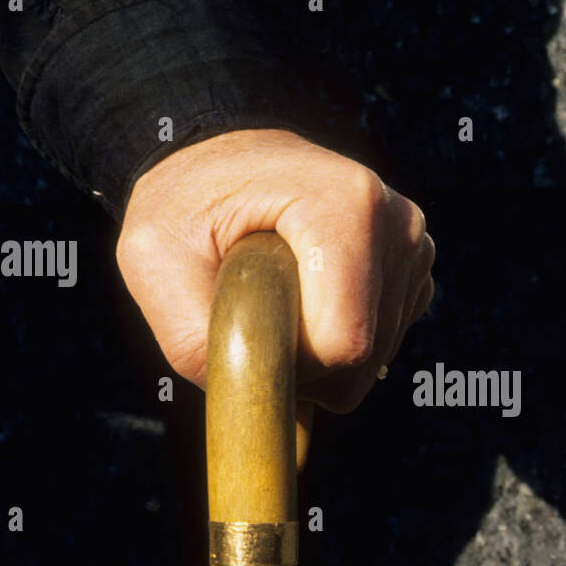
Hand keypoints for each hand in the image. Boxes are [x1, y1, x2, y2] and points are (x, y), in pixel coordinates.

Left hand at [116, 128, 434, 412]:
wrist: (217, 161)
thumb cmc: (182, 205)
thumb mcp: (151, 261)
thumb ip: (193, 341)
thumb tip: (260, 404)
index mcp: (345, 207)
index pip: (342, 345)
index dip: (287, 363)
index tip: (248, 320)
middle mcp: (395, 223)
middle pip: (361, 360)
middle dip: (302, 362)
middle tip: (258, 308)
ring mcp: (413, 245)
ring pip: (373, 359)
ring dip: (318, 351)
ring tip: (282, 293)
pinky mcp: (414, 266)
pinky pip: (382, 343)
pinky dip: (339, 337)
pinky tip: (310, 296)